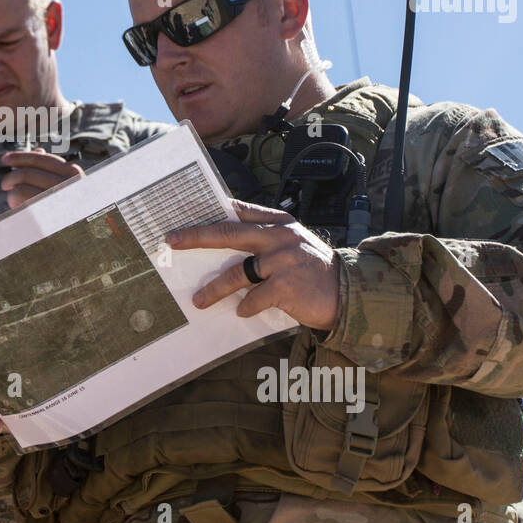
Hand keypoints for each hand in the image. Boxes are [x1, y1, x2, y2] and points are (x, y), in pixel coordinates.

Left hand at [0, 148, 84, 208]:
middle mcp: (68, 186)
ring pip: (21, 184)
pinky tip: (16, 210)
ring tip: (14, 202)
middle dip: (11, 176)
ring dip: (12, 193)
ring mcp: (57, 200)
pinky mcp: (44, 213)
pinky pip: (19, 196)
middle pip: (28, 171)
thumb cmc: (68, 216)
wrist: (78, 248)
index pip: (44, 159)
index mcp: (75, 177)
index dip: (22, 157)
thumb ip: (52, 170)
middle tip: (4, 184)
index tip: (5, 158)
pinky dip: (13, 201)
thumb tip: (39, 149)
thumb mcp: (64, 190)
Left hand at [165, 198, 341, 331]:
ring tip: (199, 300)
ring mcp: (283, 260)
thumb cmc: (313, 268)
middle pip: (228, 234)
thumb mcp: (292, 241)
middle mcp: (280, 236)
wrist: (349, 291)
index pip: (238, 211)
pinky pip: (254, 297)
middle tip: (173, 241)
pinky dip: (245, 306)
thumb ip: (264, 236)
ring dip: (214, 289)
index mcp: (279, 222)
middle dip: (196, 237)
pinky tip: (242, 311)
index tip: (185, 216)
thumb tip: (224, 237)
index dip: (210, 212)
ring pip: (236, 272)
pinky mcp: (286, 286)